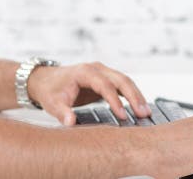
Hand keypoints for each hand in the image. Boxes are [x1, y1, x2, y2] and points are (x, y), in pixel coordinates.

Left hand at [26, 61, 151, 125]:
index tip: (122, 116)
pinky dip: (132, 95)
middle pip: (120, 79)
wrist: (46, 80)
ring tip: (145, 112)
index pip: (104, 85)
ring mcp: (102, 72)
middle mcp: (96, 69)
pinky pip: (122, 85)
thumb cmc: (50, 90)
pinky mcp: (106, 79)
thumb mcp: (52, 103)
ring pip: (124, 81)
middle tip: (143, 113)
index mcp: (84, 72)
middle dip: (133, 96)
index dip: (114, 100)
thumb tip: (71, 122)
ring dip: (136, 95)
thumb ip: (62, 113)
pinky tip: (139, 107)